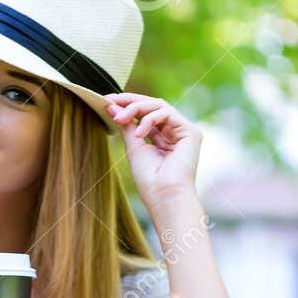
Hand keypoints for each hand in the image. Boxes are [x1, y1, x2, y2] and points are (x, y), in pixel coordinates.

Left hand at [102, 92, 201, 208]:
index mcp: (162, 138)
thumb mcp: (133, 147)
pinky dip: (149, 120)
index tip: (107, 101)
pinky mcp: (191, 132)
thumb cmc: (149, 179)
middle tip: (110, 101)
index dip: (127, 105)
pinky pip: (167, 114)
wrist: (164, 196)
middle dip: (130, 101)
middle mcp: (175, 132)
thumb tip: (112, 106)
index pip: (145, 114)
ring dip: (136, 109)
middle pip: (153, 106)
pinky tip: (139, 134)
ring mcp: (184, 131)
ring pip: (159, 106)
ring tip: (120, 118)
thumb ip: (126, 125)